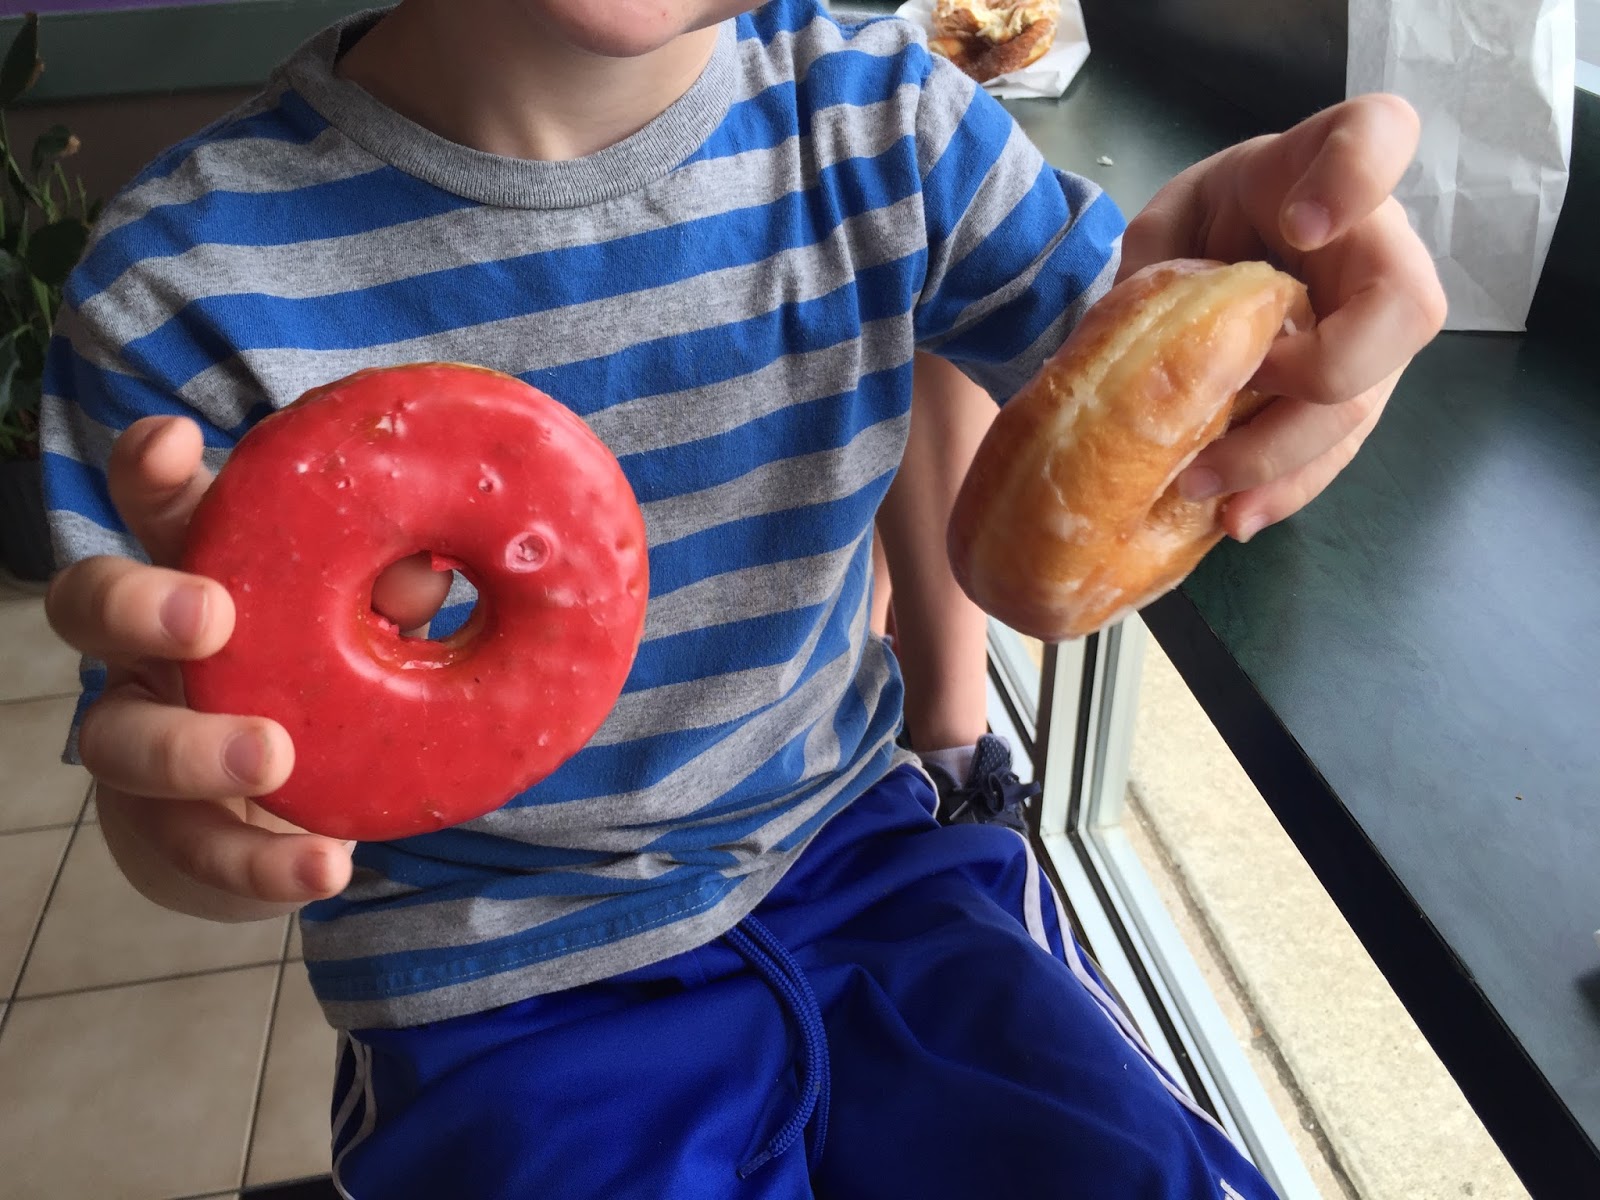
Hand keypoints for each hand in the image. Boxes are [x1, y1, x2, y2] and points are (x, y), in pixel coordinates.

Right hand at [45, 416, 452, 920]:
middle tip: (209, 617)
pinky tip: (325, 866)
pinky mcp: (167, 830)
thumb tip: (424, 576)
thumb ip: (386, 601)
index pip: (152, 505)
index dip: (147, 470)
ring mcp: (142, 737)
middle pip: (89, 605)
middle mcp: (147, 649)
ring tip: (274, 755)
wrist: (303, 808)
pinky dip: (262, 865)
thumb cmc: (333, 677)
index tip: (173, 442)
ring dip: (191, 747)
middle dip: (138, 604)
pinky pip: (197, 850)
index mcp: (197, 572)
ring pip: (118, 739)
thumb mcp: (368, 629)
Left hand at [1120, 93, 1447, 540]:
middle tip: (1240, 384)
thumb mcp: (1170, 219)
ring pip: (1362, 403)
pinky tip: (1235, 516)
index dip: (1355, 180)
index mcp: (1322, 170)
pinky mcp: (1349, 399)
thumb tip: (1143, 343)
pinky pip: (1332, 453)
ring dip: (1282, 454)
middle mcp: (1375, 251)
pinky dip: (1282, 489)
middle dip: (1321, 368)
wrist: (1225, 262)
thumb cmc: (1207, 223)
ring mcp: (1372, 334)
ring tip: (1203, 482)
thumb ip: (1163, 260)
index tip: (1299, 225)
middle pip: (1402, 312)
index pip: (1379, 139)